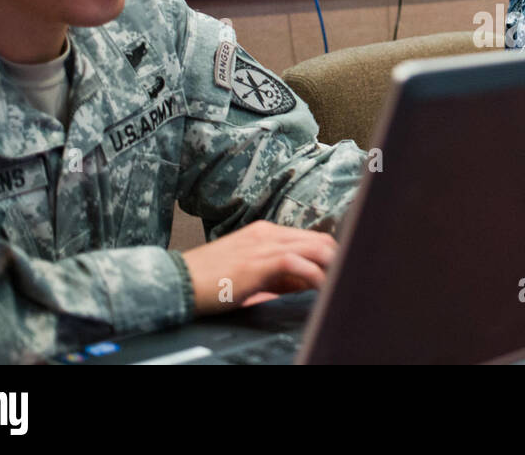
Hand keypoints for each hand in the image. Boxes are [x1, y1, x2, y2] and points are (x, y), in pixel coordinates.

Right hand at [180, 220, 336, 314]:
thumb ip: (278, 277)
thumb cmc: (207, 281)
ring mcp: (264, 244)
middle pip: (320, 239)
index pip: (310, 239)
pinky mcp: (259, 261)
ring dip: (334, 266)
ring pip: (315, 247)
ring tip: (342, 284)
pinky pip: (299, 264)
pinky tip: (322, 290)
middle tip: (349, 278)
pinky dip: (316, 277)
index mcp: (264, 233)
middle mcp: (267, 233)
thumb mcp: (248, 274)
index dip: (329, 257)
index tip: (339, 274)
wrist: (175, 282)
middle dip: (339, 259)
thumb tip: (306, 285)